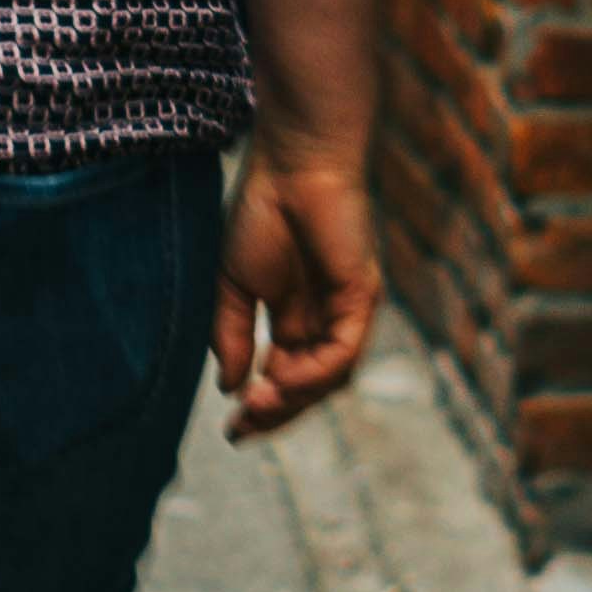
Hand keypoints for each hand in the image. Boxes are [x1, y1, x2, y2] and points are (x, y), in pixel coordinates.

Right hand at [214, 137, 379, 438]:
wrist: (292, 162)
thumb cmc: (261, 210)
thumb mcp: (232, 283)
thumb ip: (229, 334)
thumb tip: (230, 387)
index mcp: (294, 315)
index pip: (283, 374)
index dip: (261, 406)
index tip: (232, 429)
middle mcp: (324, 319)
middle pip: (307, 385)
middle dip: (276, 413)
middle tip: (243, 429)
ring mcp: (346, 311)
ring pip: (328, 377)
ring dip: (293, 398)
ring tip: (257, 405)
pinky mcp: (362, 299)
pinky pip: (342, 352)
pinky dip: (312, 372)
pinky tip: (279, 378)